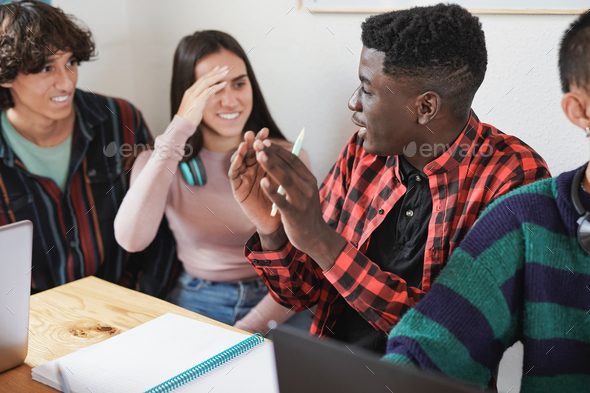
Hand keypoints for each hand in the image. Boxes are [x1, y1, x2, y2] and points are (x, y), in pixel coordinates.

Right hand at [177, 65, 227, 126]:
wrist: (182, 125)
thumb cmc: (189, 118)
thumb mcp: (197, 107)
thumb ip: (203, 100)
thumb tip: (210, 96)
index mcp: (190, 92)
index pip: (201, 79)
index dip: (210, 73)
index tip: (218, 68)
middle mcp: (191, 92)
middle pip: (204, 78)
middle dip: (215, 72)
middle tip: (225, 67)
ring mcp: (193, 96)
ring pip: (206, 82)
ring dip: (217, 76)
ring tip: (226, 72)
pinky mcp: (197, 102)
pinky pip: (208, 91)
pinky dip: (216, 87)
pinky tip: (224, 84)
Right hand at [229, 129, 284, 243]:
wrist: (279, 224)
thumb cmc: (285, 202)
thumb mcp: (286, 182)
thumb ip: (286, 168)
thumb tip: (295, 148)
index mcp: (264, 167)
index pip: (261, 150)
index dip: (262, 141)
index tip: (266, 131)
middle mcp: (252, 171)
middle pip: (248, 152)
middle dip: (249, 143)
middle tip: (252, 134)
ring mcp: (244, 180)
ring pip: (238, 161)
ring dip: (240, 152)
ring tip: (244, 144)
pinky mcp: (238, 190)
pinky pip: (233, 176)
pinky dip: (235, 166)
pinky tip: (239, 159)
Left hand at [253, 140, 346, 269]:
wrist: (315, 237)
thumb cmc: (305, 213)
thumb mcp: (305, 192)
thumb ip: (296, 177)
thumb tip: (283, 158)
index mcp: (309, 180)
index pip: (293, 160)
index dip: (278, 150)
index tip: (265, 141)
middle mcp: (307, 188)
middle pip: (287, 167)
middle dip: (271, 153)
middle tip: (257, 143)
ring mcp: (301, 201)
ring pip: (285, 179)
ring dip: (271, 166)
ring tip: (258, 155)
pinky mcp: (294, 214)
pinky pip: (281, 200)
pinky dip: (272, 191)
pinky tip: (262, 182)